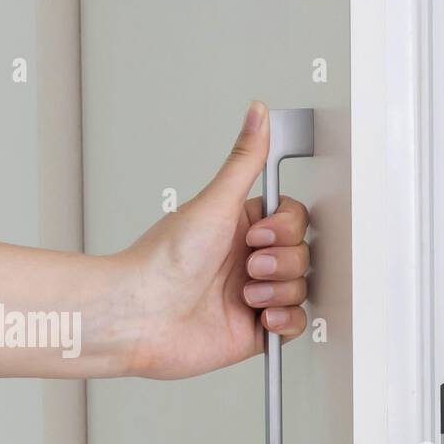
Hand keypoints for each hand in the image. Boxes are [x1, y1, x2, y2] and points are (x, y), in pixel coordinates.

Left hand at [106, 101, 310, 379]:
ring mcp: (254, 295)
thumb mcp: (213, 202)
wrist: (142, 315)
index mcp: (240, 227)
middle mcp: (248, 260)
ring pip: (301, 289)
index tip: (257, 234)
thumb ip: (245, 160)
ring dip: (277, 291)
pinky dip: (284, 321)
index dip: (284, 229)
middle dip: (280, 263)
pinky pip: (294, 324)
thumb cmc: (162, 262)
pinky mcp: (255, 330)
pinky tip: (259, 315)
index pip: (292, 220)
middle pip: (301, 255)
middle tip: (247, 266)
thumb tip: (257, 113)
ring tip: (244, 294)